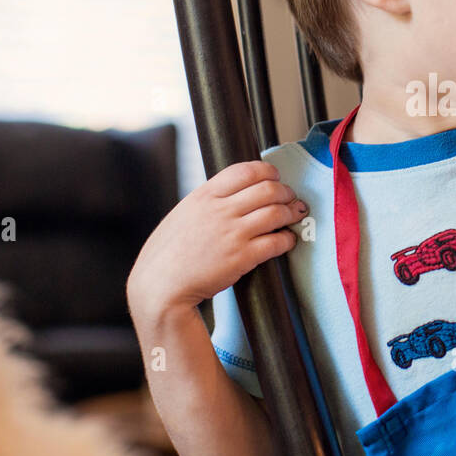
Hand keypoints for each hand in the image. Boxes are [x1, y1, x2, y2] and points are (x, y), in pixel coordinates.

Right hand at [127, 161, 306, 315]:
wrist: (160, 285)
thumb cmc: (167, 253)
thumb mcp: (183, 214)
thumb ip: (208, 201)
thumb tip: (232, 194)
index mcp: (204, 195)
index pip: (245, 170)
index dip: (267, 171)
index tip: (275, 176)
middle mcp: (220, 210)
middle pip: (267, 189)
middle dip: (285, 191)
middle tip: (290, 197)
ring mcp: (233, 233)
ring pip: (276, 213)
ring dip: (291, 213)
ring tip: (294, 215)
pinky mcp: (242, 257)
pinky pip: (276, 242)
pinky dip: (288, 239)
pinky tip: (287, 240)